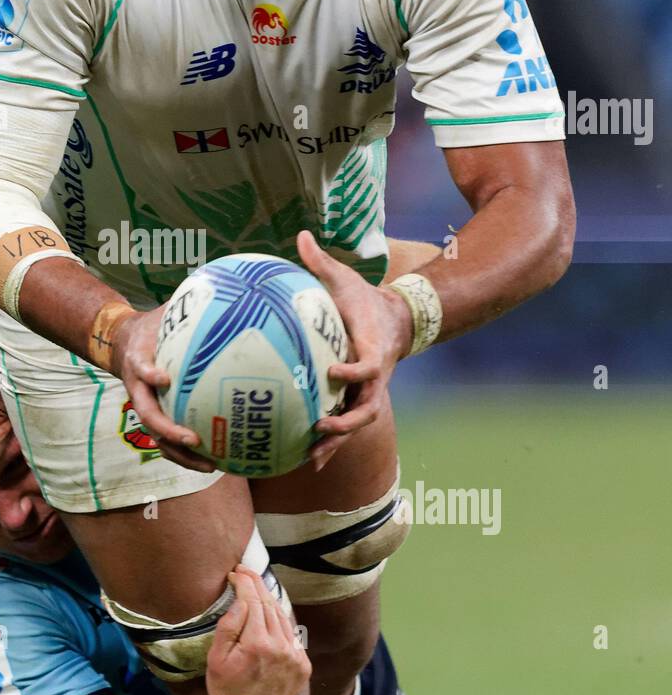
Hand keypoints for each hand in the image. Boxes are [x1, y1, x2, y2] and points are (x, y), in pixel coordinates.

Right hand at [110, 306, 216, 471]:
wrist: (121, 343)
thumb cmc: (151, 326)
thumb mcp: (163, 311)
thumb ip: (185, 303)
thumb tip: (222, 283)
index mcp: (138, 360)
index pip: (140, 368)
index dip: (149, 374)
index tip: (164, 378)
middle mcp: (138, 388)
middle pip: (148, 415)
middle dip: (169, 430)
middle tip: (194, 438)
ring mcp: (145, 405)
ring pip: (157, 437)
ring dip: (181, 453)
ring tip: (211, 463)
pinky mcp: (155, 415)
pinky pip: (169, 440)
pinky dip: (189, 453)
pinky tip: (218, 459)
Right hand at [205, 567, 310, 694]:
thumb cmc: (226, 690)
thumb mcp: (216, 658)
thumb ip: (229, 625)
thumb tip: (241, 599)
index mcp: (258, 643)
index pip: (253, 600)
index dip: (244, 582)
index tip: (236, 572)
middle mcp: (282, 648)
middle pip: (269, 604)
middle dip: (256, 586)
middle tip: (244, 573)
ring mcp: (296, 657)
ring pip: (283, 617)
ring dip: (269, 602)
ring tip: (256, 592)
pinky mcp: (303, 665)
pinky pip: (291, 634)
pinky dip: (280, 623)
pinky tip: (269, 617)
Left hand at [297, 230, 413, 470]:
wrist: (393, 320)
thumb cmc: (363, 298)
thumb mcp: (345, 278)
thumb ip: (322, 262)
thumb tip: (301, 234)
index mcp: (373, 349)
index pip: (369, 365)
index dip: (355, 371)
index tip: (334, 371)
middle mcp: (375, 378)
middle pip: (368, 408)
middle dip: (347, 421)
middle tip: (321, 425)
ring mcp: (369, 393)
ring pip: (358, 424)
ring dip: (338, 441)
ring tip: (311, 456)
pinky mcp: (358, 400)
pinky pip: (346, 426)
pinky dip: (330, 444)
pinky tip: (304, 460)